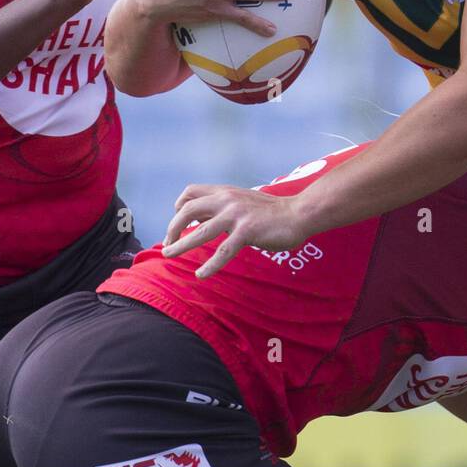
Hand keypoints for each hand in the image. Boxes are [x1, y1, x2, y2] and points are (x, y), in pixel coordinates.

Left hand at [161, 184, 311, 277]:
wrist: (299, 213)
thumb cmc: (272, 212)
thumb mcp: (244, 202)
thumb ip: (223, 208)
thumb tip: (202, 219)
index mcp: (225, 192)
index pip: (191, 192)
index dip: (178, 208)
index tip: (177, 225)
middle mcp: (227, 200)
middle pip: (188, 210)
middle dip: (173, 228)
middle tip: (168, 244)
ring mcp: (237, 215)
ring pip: (200, 232)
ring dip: (181, 245)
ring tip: (168, 255)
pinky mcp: (248, 231)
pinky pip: (223, 251)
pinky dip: (210, 265)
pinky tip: (201, 274)